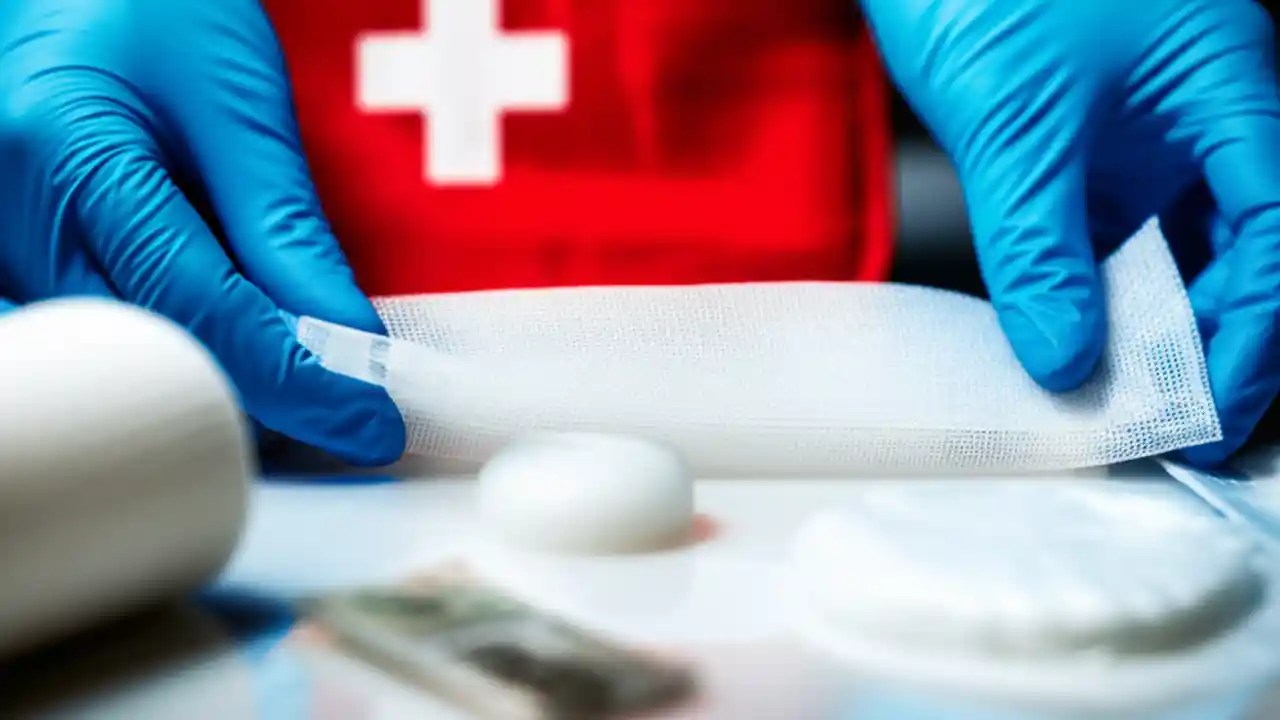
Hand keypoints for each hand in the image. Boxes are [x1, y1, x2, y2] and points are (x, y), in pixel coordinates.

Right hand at [0, 0, 403, 464]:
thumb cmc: (152, 8)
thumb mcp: (237, 102)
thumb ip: (287, 229)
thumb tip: (349, 339)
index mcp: (68, 160)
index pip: (203, 313)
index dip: (298, 381)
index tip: (370, 423)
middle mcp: (14, 219)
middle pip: (158, 354)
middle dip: (263, 397)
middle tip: (346, 411)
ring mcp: (5, 249)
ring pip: (132, 360)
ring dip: (224, 380)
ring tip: (304, 375)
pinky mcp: (18, 262)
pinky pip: (111, 335)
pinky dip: (187, 350)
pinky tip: (240, 344)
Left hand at [862, 0, 1279, 464]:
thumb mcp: (1017, 125)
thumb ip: (1039, 248)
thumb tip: (1065, 356)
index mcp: (1223, 87)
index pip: (1272, 230)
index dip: (1252, 327)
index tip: (1208, 403)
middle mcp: (1196, 113)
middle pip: (1239, 248)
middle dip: (1211, 337)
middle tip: (1166, 418)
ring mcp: (1140, 132)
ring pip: (1174, 247)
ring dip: (1153, 322)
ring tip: (1120, 395)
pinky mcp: (1082, 146)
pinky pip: (1110, 234)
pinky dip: (1098, 290)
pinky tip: (1077, 337)